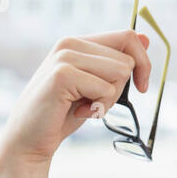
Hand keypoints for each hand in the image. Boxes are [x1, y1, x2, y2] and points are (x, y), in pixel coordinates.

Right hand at [0, 30, 152, 177]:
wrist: (30, 140)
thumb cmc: (63, 113)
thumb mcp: (96, 85)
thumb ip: (116, 61)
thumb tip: (146, 37)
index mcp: (77, 42)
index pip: (128, 36)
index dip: (143, 62)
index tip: (141, 87)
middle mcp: (69, 43)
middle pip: (128, 60)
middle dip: (120, 89)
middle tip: (93, 103)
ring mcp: (64, 57)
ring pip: (121, 73)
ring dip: (108, 100)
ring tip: (83, 107)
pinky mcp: (63, 75)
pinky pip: (106, 90)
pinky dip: (98, 108)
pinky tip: (77, 113)